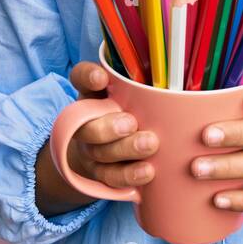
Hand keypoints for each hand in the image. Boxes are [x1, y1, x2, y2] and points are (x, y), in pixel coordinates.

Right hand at [34, 60, 158, 213]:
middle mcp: (86, 123)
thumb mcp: (130, 95)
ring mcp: (92, 151)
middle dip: (108, 127)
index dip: (87, 77)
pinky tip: (148, 171)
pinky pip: (111, 177)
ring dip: (125, 150)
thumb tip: (161, 66)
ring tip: (151, 144)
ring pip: (102, 154)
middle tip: (131, 122)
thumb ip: (139, 82)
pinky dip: (129, 175)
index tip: (101, 79)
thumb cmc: (125, 113)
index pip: (81, 78)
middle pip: (88, 126)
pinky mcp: (101, 174)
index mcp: (91, 95)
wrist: (105, 151)